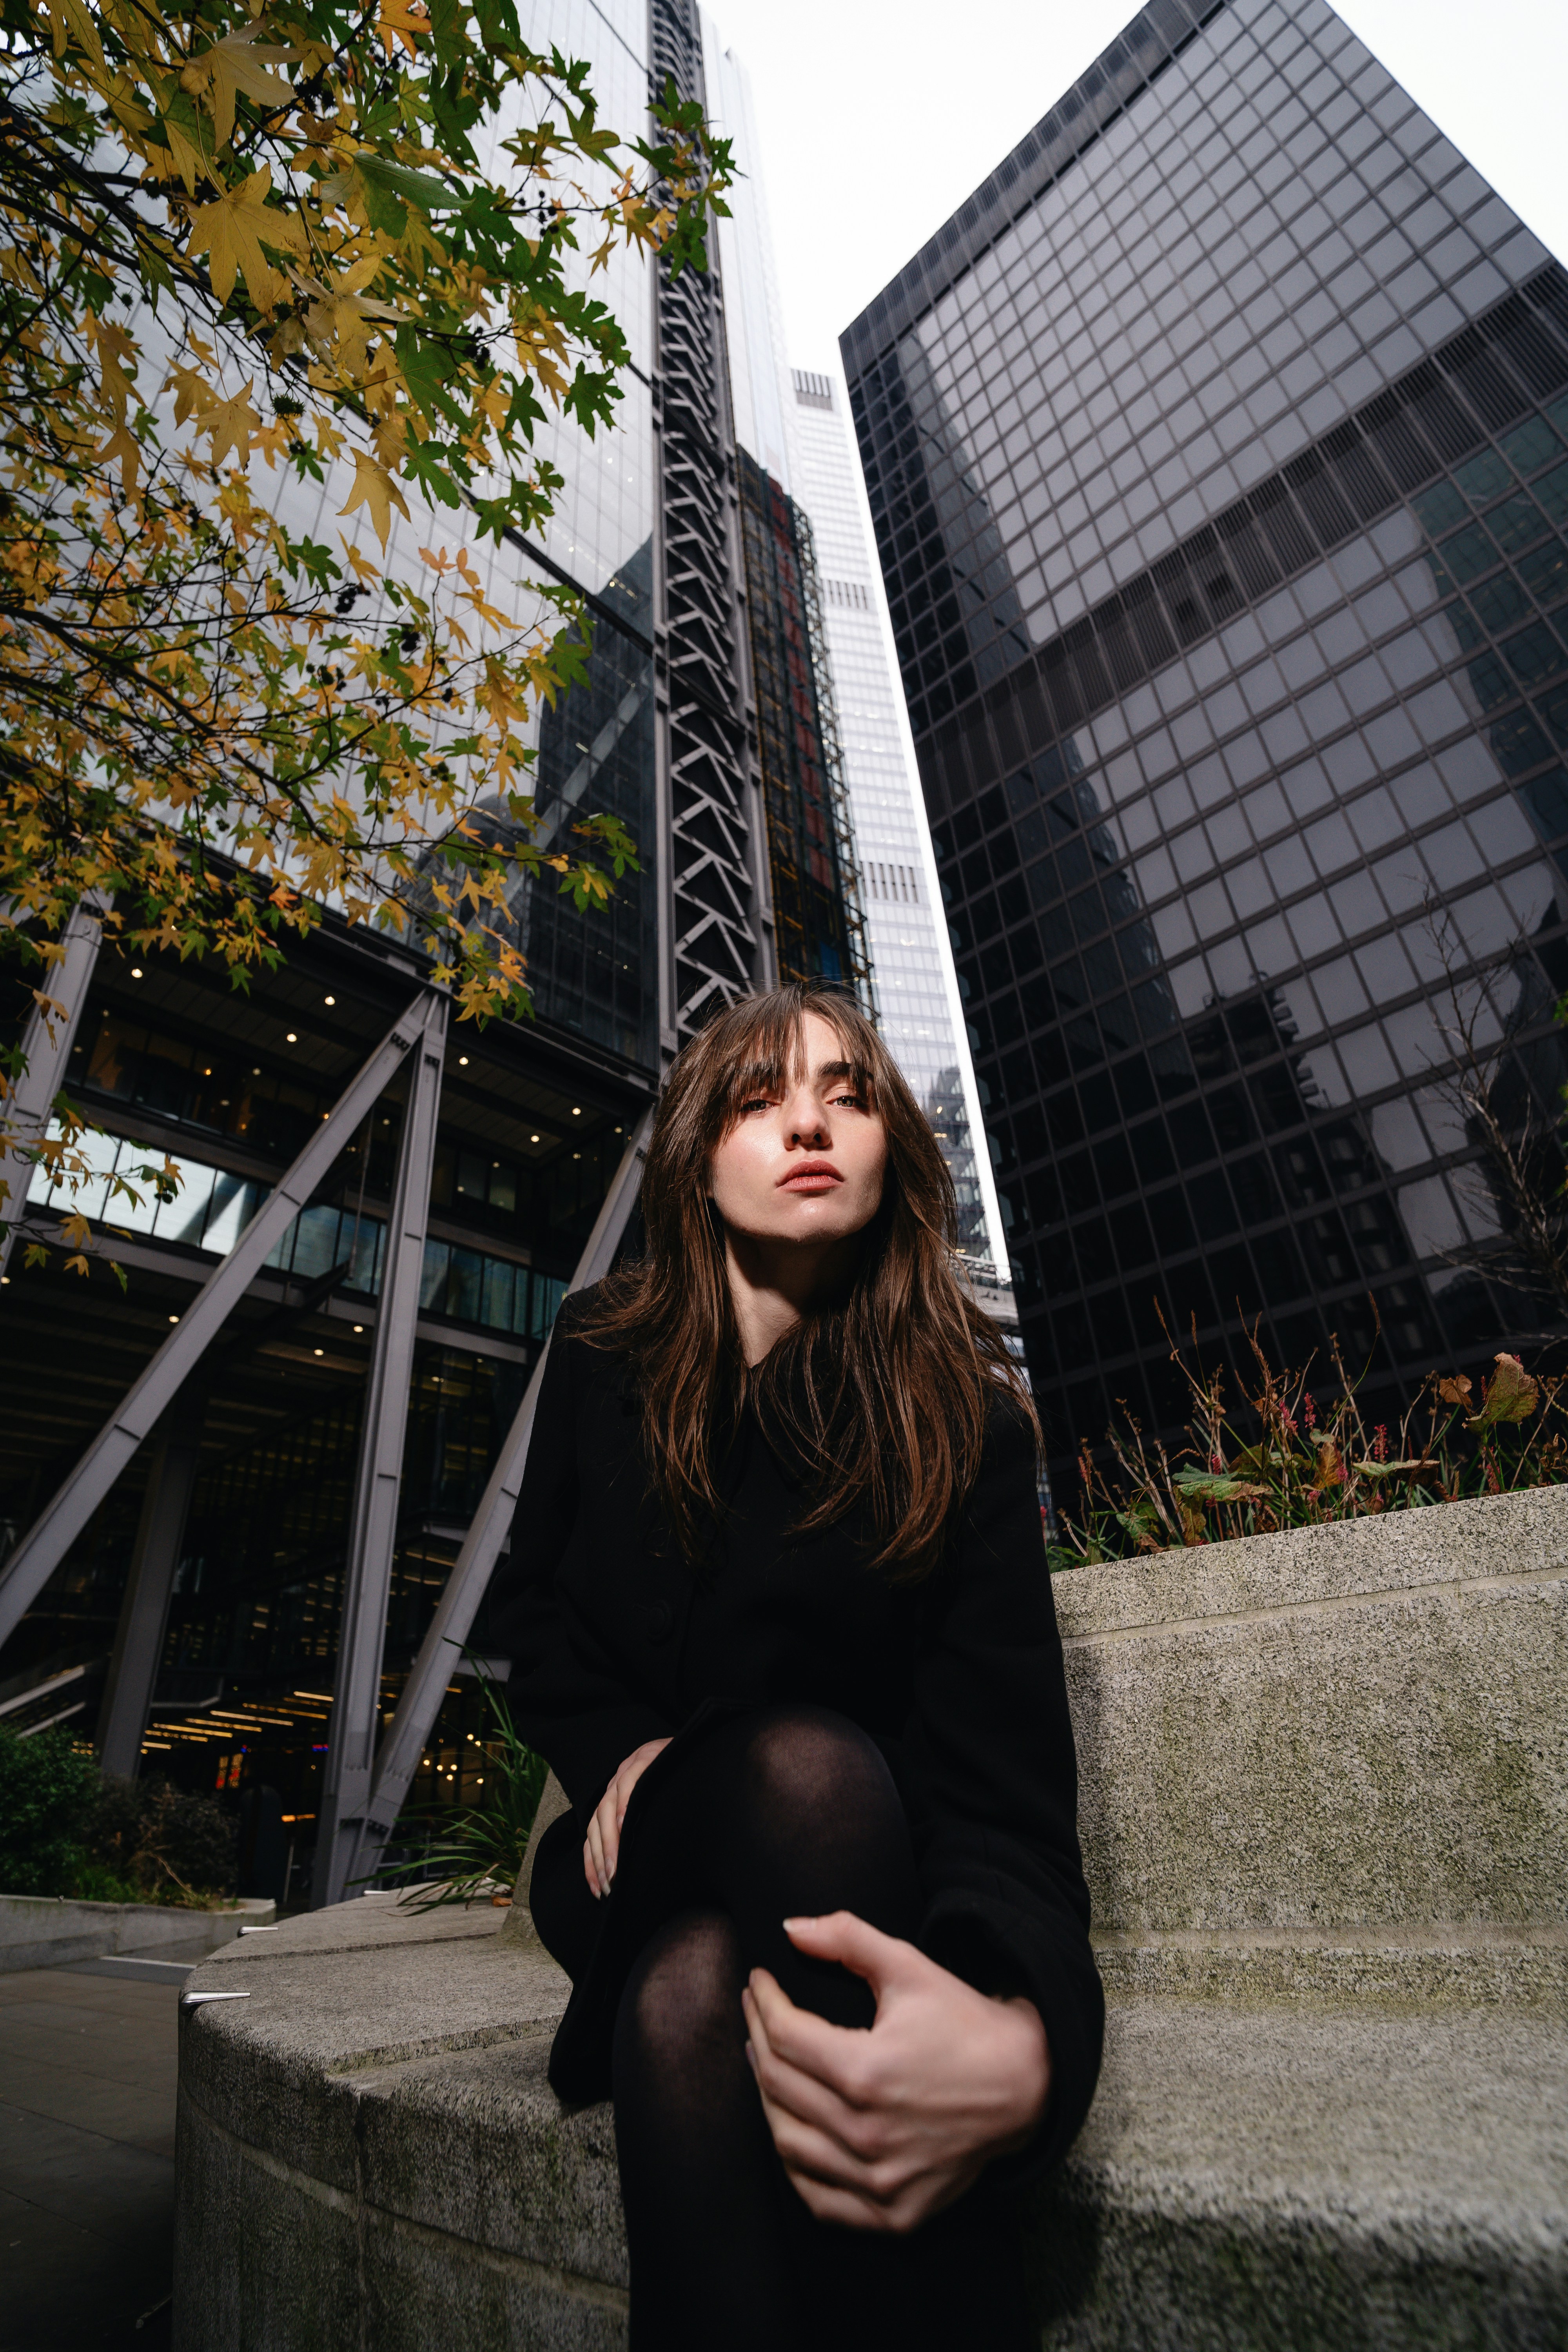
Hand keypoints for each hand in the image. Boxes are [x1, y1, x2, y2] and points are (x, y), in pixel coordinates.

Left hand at [582, 1738, 670, 1897]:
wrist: (694, 1742)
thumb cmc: (676, 1782)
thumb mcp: (655, 1809)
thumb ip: (642, 1832)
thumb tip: (634, 1872)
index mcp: (614, 1799)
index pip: (593, 1835)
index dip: (592, 1864)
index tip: (597, 1892)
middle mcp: (614, 1785)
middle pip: (595, 1825)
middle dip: (600, 1860)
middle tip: (609, 1887)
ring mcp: (627, 1770)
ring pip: (606, 1808)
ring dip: (609, 1842)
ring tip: (615, 1870)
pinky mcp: (643, 1758)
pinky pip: (629, 1783)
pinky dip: (624, 1804)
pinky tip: (625, 1825)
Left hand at [741, 1911, 1048, 2232]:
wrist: (1024, 2084)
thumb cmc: (963, 2021)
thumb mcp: (910, 1966)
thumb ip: (846, 1938)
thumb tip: (788, 1927)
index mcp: (867, 2071)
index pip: (784, 2035)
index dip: (762, 2001)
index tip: (758, 1981)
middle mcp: (868, 2133)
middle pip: (778, 2085)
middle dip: (757, 2037)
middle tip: (756, 2013)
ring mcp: (880, 2181)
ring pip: (788, 2143)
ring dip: (766, 2099)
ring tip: (766, 2063)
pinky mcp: (895, 2214)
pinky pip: (819, 2200)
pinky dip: (795, 2168)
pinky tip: (791, 2131)